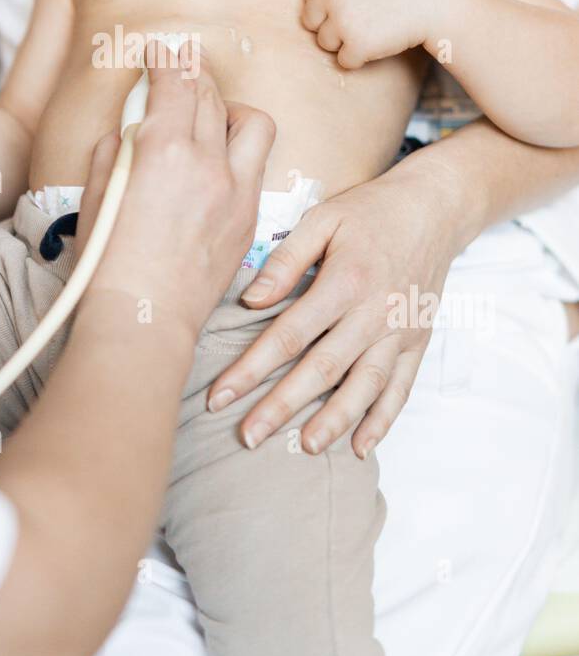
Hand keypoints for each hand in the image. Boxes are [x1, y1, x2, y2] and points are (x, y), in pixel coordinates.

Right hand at [76, 40, 276, 337]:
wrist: (144, 319)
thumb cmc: (107, 262)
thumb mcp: (94, 192)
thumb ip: (116, 149)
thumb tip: (134, 130)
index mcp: (163, 150)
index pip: (174, 81)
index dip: (166, 58)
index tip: (160, 50)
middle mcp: (208, 163)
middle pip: (210, 94)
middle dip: (192, 75)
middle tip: (178, 73)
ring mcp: (237, 191)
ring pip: (252, 123)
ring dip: (229, 110)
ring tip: (209, 119)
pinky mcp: (249, 218)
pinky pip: (255, 166)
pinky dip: (237, 153)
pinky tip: (216, 164)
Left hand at [205, 152, 464, 456]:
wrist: (435, 207)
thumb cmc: (370, 211)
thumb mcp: (323, 219)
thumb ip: (286, 260)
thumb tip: (250, 301)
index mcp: (345, 281)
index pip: (289, 334)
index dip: (252, 368)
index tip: (220, 396)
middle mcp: (375, 313)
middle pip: (322, 369)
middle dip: (282, 406)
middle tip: (248, 437)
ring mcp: (400, 331)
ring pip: (365, 387)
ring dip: (334, 421)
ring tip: (304, 447)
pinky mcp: (418, 342)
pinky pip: (401, 388)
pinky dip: (382, 420)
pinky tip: (360, 446)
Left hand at [302, 0, 443, 67]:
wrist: (436, 2)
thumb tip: (307, 14)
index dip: (324, 10)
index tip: (343, 13)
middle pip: (310, 22)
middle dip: (329, 28)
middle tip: (358, 26)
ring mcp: (343, 19)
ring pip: (325, 43)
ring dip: (345, 44)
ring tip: (373, 32)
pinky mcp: (356, 44)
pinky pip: (344, 61)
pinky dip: (360, 59)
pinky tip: (381, 44)